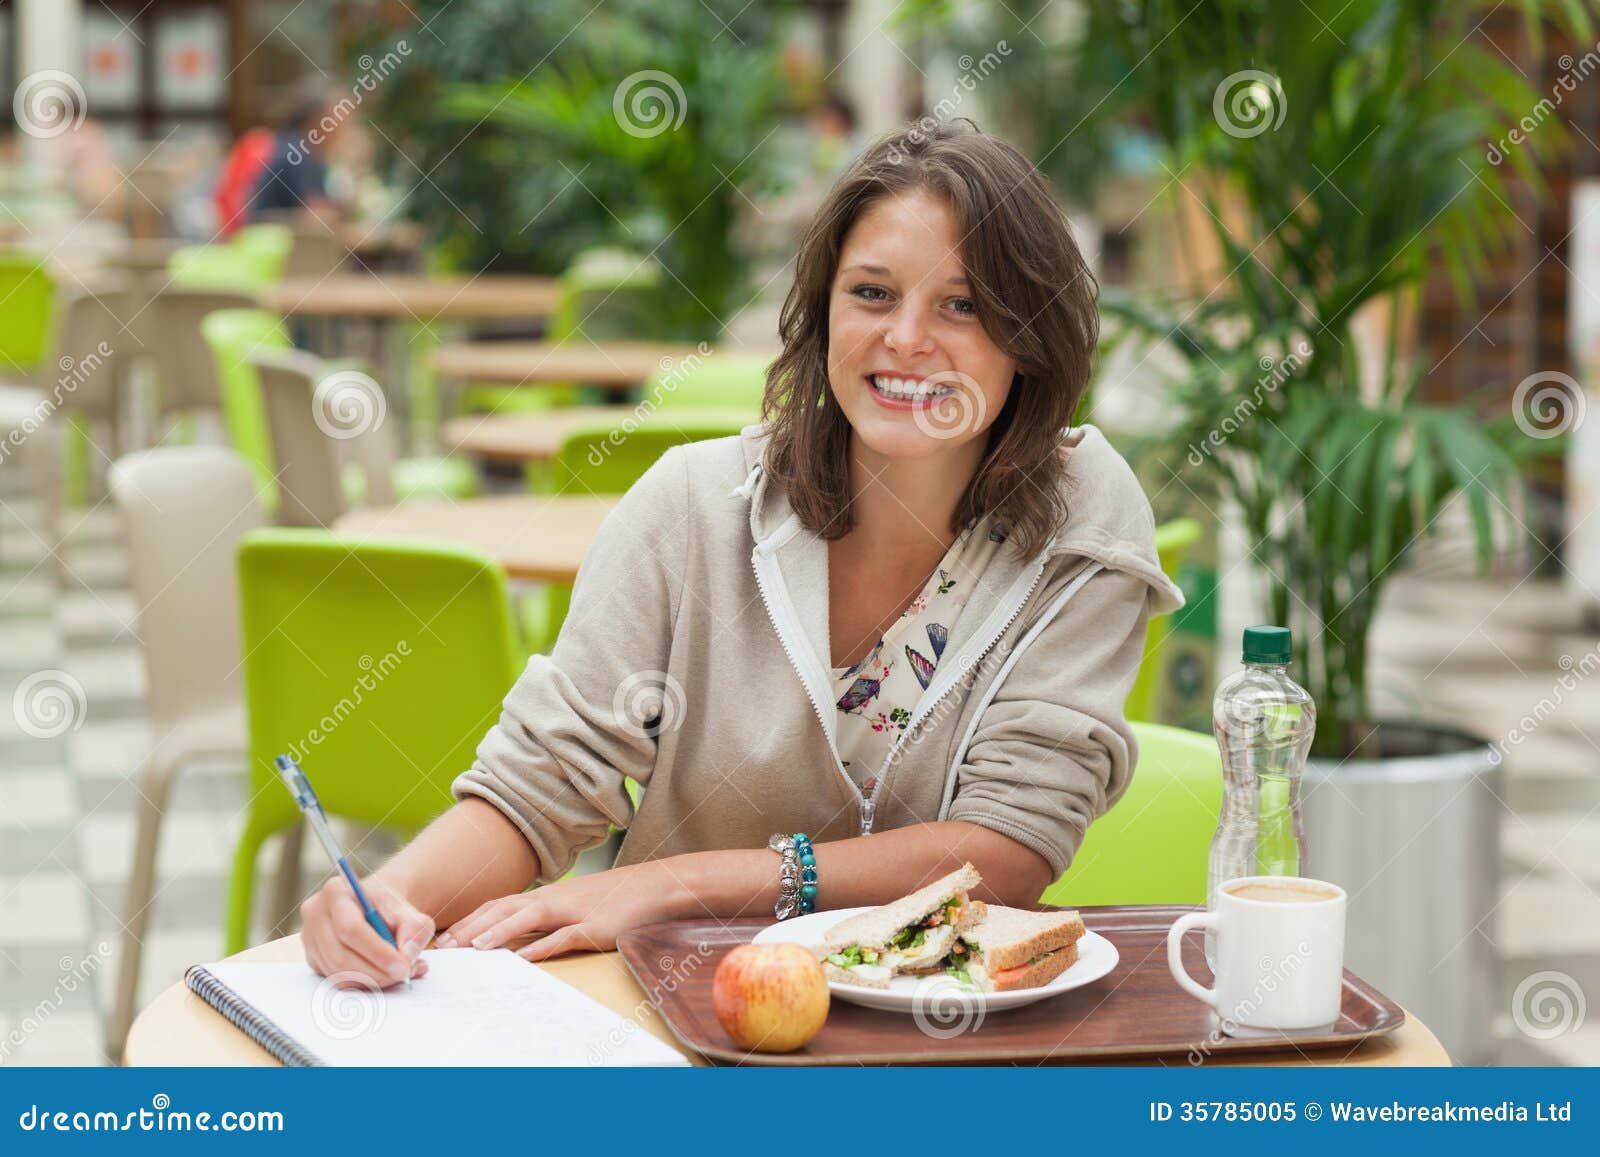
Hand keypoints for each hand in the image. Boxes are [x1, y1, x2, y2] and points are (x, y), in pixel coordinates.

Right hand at [301, 874, 432, 988]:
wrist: (374, 907)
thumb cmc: (390, 908)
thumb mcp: (410, 912)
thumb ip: (414, 931)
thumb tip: (406, 958)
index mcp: (337, 891)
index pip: (351, 929)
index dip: (377, 952)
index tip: (402, 967)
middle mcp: (316, 913)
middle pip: (341, 956)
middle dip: (376, 972)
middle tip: (403, 975)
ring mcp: (310, 937)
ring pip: (338, 972)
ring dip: (372, 980)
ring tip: (399, 972)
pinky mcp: (313, 958)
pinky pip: (336, 980)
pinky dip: (363, 983)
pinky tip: (384, 974)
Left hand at [435, 861, 687, 961]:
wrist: (654, 888)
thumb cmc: (612, 902)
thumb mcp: (572, 910)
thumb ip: (544, 924)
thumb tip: (515, 945)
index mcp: (544, 897)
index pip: (496, 907)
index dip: (467, 921)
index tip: (440, 939)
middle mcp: (552, 900)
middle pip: (502, 910)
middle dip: (469, 928)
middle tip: (441, 948)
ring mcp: (572, 912)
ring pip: (527, 917)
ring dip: (498, 932)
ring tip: (471, 948)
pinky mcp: (593, 927)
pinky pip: (564, 936)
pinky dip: (542, 946)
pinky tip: (524, 958)